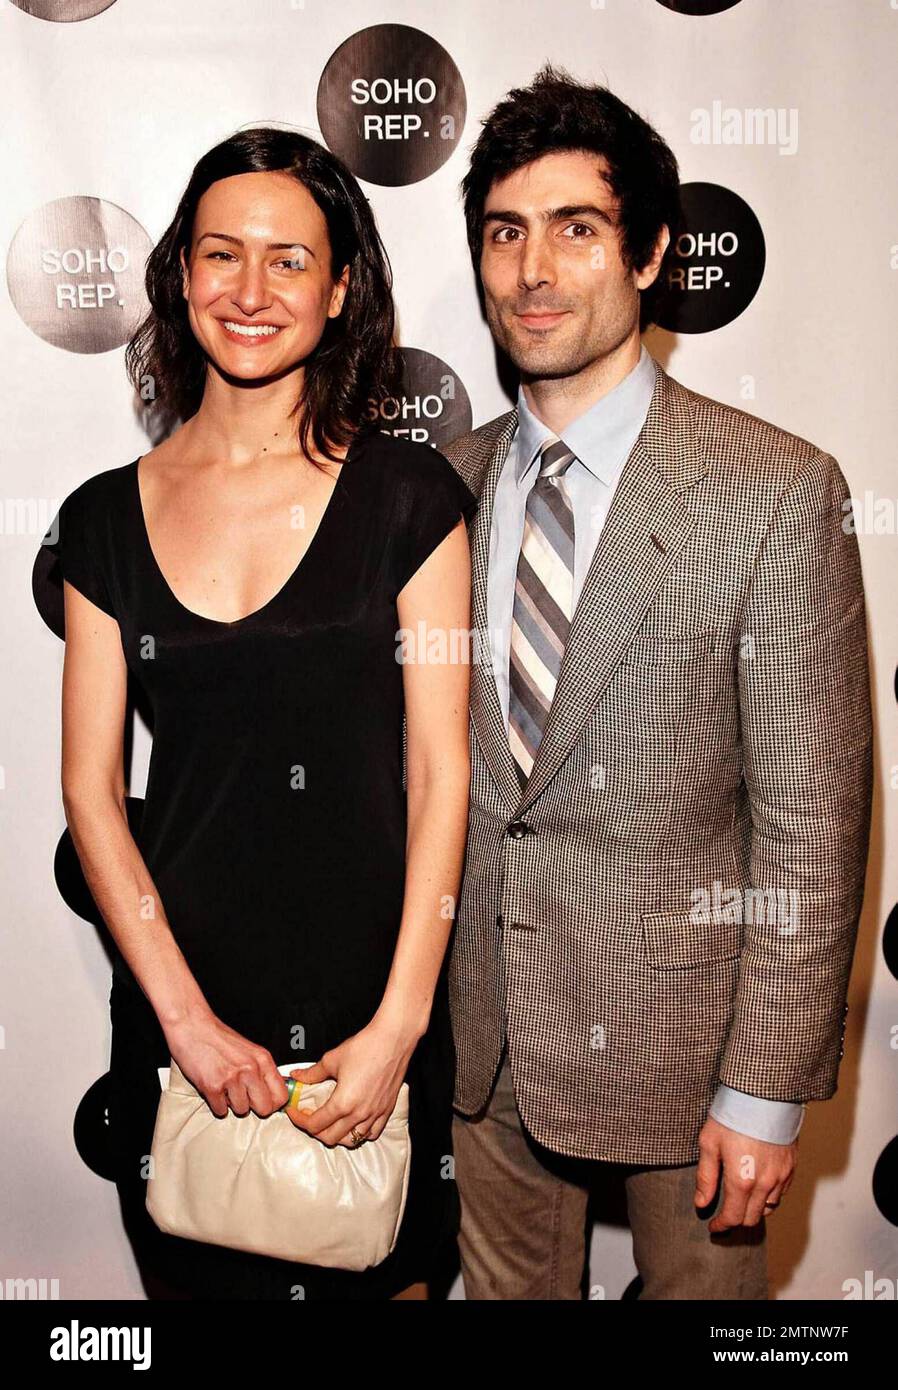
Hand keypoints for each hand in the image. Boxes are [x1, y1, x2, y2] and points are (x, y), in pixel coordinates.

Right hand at [162, 1008, 287, 1119]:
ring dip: (232, 1103)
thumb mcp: (248, 1050)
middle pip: (265, 1108)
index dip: (273, 1103)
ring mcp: (232, 1079)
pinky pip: (221, 1111)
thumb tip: (271, 1092)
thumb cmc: (217, 1037)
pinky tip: (214, 1088)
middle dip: (254, 1107)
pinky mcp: (212, 1087)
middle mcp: (250, 1069)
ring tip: (225, 1087)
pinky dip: (216, 1104)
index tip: (264, 1101)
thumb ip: (261, 1070)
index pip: (281, 1096)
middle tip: (243, 1096)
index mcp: (262, 1059)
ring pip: (242, 1111)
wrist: (192, 1026)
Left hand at [284, 1009, 421, 1147]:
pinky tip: (355, 1124)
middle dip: (315, 1130)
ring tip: (330, 1123)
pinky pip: (372, 1134)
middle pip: (330, 1137)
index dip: (299, 1120)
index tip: (294, 1111)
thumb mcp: (332, 1059)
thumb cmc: (365, 1047)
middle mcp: (359, 1114)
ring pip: (351, 1140)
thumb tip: (297, 1076)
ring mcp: (374, 1114)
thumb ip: (312, 1073)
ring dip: (337, 1135)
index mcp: (343, 1103)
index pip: (315, 1125)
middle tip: (308, 1117)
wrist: (393, 1040)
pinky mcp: (386, 1110)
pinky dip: (360, 1134)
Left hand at [695, 1116, 797, 1232]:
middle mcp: (764, 1184)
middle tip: (724, 1215)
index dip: (721, 1226)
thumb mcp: (710, 1143)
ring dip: (753, 1210)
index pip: (733, 1217)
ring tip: (740, 1200)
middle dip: (736, 1220)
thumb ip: (706, 1177)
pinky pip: (780, 1193)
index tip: (714, 1226)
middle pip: (751, 1218)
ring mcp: (780, 1177)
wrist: (763, 1095)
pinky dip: (768, 1197)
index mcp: (741, 1181)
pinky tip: (757, 1187)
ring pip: (768, 1208)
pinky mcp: (791, 1167)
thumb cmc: (733, 1115)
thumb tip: (701, 1203)